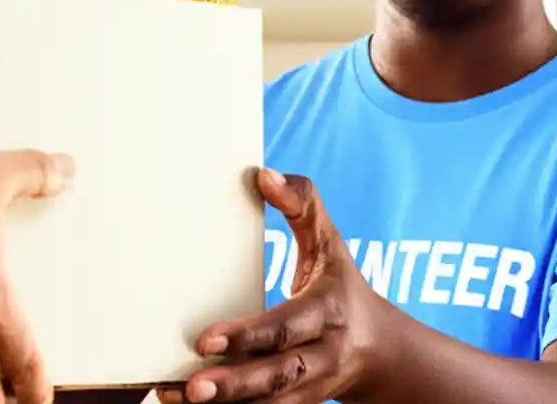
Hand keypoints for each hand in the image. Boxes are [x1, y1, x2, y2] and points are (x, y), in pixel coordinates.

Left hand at [159, 170, 388, 403]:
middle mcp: (321, 357)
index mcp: (327, 312)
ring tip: (177, 397)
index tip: (205, 339)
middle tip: (192, 387)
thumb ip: (303, 204)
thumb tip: (263, 175)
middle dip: (235, 383)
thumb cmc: (341, 286)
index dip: (248, 336)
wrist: (379, 351)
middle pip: (277, 376)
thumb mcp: (331, 242)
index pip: (286, 328)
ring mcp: (308, 389)